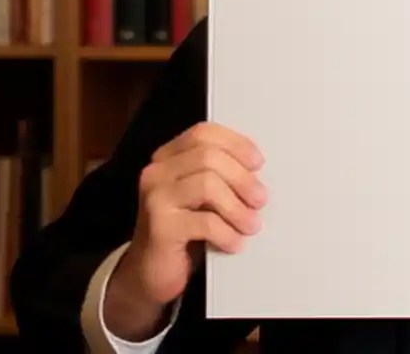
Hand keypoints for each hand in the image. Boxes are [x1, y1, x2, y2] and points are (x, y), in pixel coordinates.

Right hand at [105, 122, 267, 339]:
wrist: (149, 274)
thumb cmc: (183, 233)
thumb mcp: (202, 199)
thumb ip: (220, 177)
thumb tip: (258, 171)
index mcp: (167, 159)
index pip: (203, 134)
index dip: (235, 144)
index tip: (258, 163)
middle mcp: (157, 173)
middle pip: (209, 157)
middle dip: (242, 179)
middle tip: (260, 199)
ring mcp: (155, 199)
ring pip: (207, 185)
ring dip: (237, 207)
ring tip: (250, 225)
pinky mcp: (160, 228)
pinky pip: (205, 222)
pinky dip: (227, 233)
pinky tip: (234, 243)